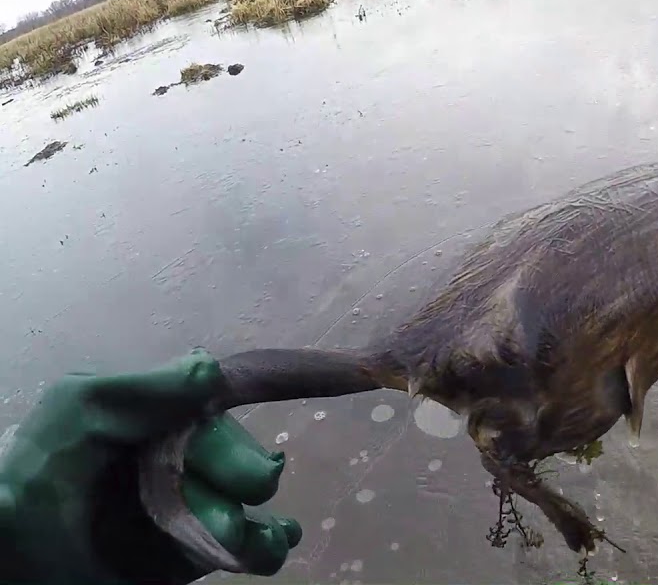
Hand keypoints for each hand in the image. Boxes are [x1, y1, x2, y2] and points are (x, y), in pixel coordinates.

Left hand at [0, 349, 300, 584]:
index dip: (304, 377)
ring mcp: (206, 502)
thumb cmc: (49, 466)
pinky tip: (267, 544)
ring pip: (260, 509)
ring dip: (248, 522)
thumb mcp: (83, 408)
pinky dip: (270, 546)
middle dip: (237, 472)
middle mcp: (201, 452)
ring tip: (225, 539)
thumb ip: (146, 387)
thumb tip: (211, 370)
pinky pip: (259, 548)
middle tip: (208, 490)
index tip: (359, 372)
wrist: (24, 547)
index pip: (249, 387)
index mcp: (178, 410)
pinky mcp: (205, 552)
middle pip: (251, 459)